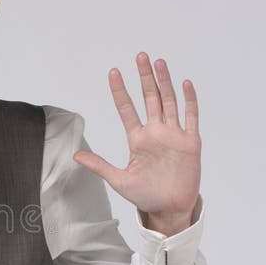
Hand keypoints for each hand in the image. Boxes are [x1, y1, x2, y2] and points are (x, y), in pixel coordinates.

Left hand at [73, 53, 201, 236]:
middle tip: (140, 56)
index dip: (120, 91)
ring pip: (169, 102)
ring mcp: (174, 135)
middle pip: (149, 98)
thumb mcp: (118, 179)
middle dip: (144, 78)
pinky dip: (189, 100)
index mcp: (137, 139)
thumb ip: (99, 165)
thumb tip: (75, 155)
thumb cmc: (145, 195)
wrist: (169, 209)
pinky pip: (190, 117)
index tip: (113, 72)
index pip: (126, 109)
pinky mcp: (190, 143)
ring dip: (164, 82)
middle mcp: (155, 133)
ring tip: (159, 62)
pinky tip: (184, 83)